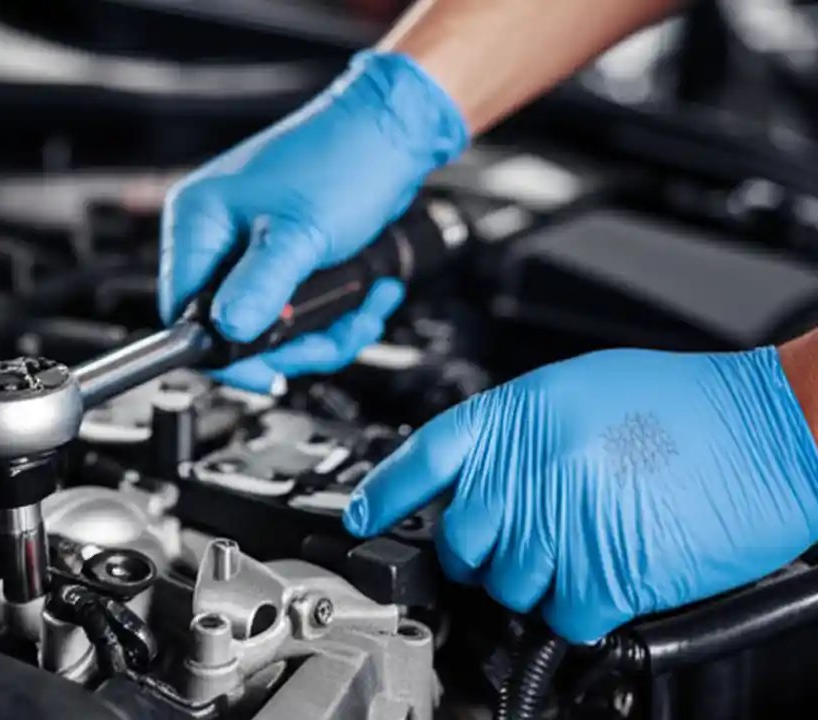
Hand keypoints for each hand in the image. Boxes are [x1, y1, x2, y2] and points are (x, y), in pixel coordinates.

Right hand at [159, 51, 467, 392]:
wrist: (395, 132)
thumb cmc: (346, 161)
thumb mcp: (300, 236)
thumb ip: (261, 289)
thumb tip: (228, 332)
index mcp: (198, 220)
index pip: (182, 310)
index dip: (224, 350)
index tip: (266, 369)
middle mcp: (216, 231)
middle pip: (232, 323)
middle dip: (291, 342)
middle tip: (328, 339)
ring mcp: (250, 242)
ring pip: (269, 320)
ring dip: (322, 331)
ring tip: (361, 312)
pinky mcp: (283, 251)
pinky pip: (296, 303)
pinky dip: (335, 312)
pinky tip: (367, 295)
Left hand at [343, 347, 817, 642]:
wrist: (775, 428)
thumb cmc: (687, 407)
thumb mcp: (578, 391)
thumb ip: (517, 435)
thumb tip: (477, 479)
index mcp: (514, 414)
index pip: (421, 457)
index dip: (383, 492)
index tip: (362, 516)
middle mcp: (527, 465)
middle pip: (460, 539)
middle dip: (482, 552)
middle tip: (522, 542)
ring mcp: (562, 521)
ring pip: (507, 585)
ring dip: (538, 581)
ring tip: (587, 546)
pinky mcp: (603, 573)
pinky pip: (561, 615)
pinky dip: (582, 609)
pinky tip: (610, 574)